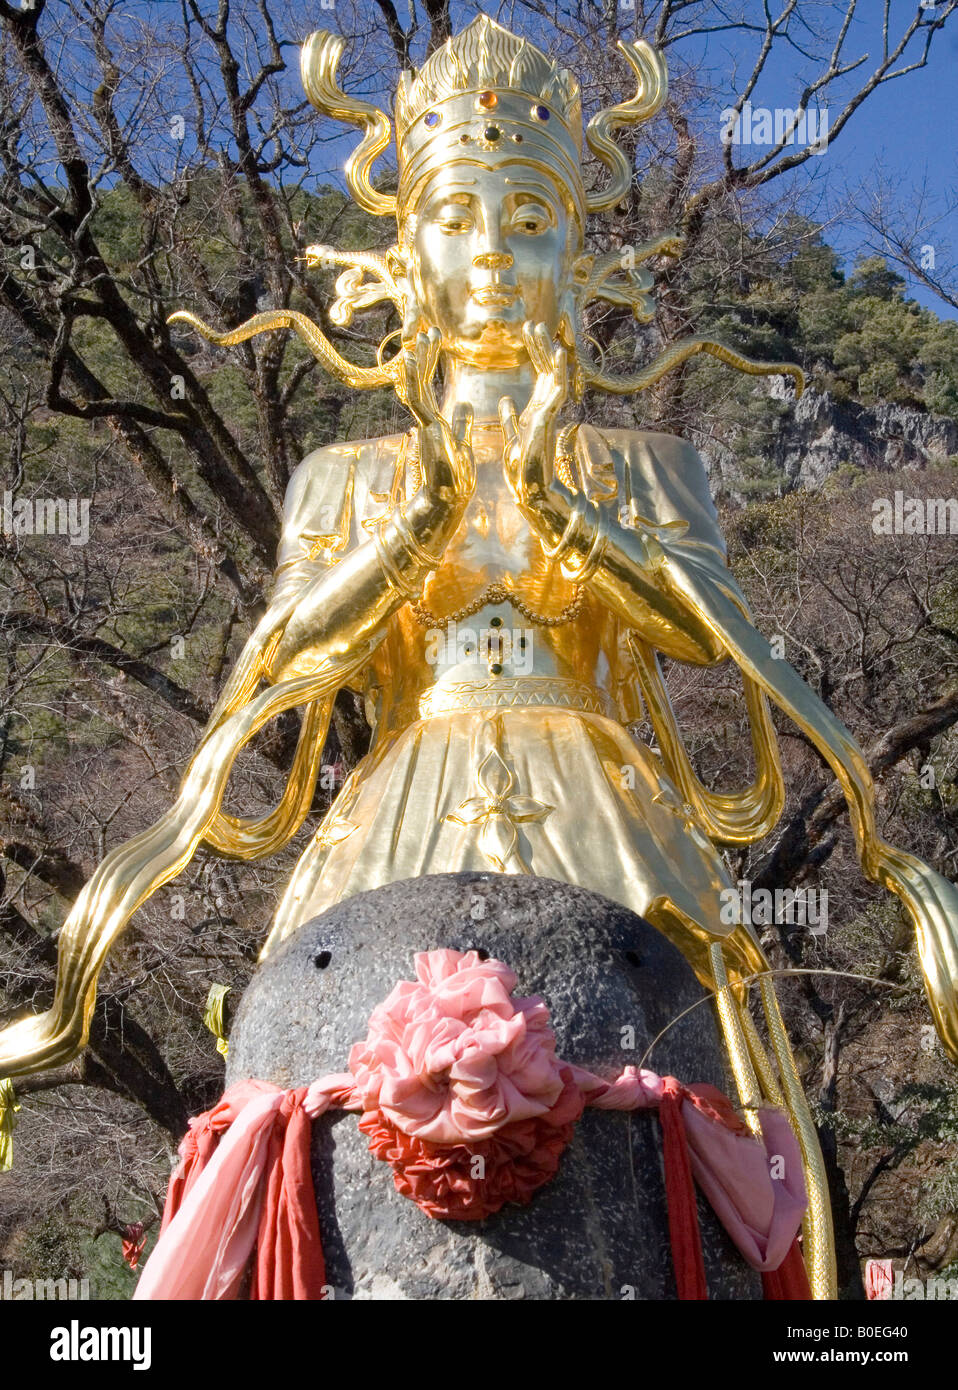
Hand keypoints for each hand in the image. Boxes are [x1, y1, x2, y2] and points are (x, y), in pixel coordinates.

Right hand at [398, 328, 473, 525]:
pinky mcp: (429, 437)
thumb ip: (461, 424)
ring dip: (418, 368)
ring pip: (417, 392)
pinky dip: (416, 386)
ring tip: (417, 344)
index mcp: (436, 422)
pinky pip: (420, 408)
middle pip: (422, 383)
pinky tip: (412, 364)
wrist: (448, 502)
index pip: (431, 385)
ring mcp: (426, 430)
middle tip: (427, 331)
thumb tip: (463, 404)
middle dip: (424, 357)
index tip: (434, 337)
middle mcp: (428, 423)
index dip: (431, 361)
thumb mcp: (462, 443)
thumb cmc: (454, 478)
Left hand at [499, 322, 568, 511]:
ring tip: (540, 331)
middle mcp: (545, 410)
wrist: (530, 492)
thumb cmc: (522, 470)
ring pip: (552, 377)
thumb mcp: (511, 437)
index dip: (534, 353)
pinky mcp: (548, 422)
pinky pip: (556, 393)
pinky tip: (558, 354)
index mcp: (535, 411)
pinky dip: (558, 373)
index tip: (528, 331)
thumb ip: (511, 420)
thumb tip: (507, 400)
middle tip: (533, 324)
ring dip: (546, 354)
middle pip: (546, 372)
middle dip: (540, 348)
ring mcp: (548, 415)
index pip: (538, 377)